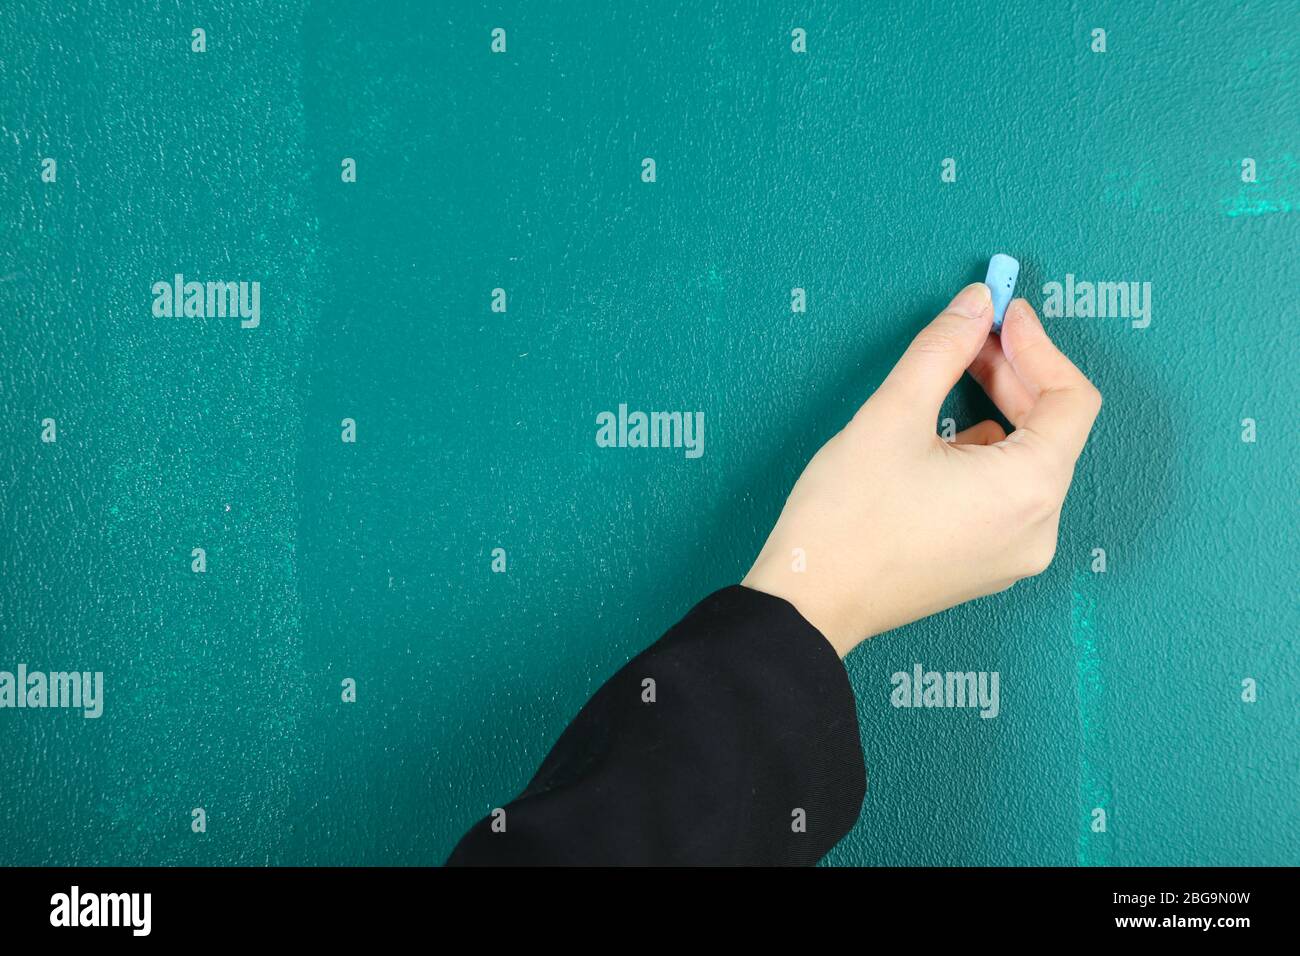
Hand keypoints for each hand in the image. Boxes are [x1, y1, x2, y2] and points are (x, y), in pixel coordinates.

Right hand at [742, 282, 1101, 656]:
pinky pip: (1007, 498)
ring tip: (945, 389)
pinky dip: (985, 459)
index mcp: (1030, 488)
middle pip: (1052, 431)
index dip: (1039, 346)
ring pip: (1028, 464)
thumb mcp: (893, 414)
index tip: (1002, 315)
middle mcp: (1038, 527)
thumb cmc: (846, 519)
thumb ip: (943, 349)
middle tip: (968, 338)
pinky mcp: (986, 566)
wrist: (808, 602)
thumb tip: (976, 304)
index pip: (1072, 399)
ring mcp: (1014, 554)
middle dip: (1012, 376)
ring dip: (998, 416)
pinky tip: (938, 445)